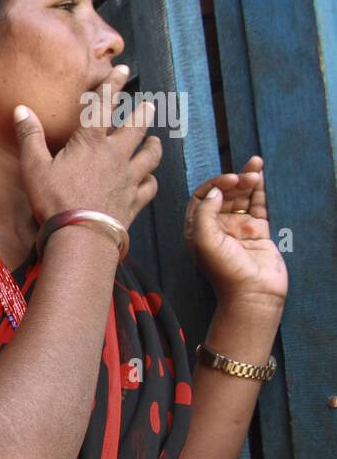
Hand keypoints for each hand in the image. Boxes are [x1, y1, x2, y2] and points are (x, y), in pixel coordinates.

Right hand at [14, 64, 161, 228]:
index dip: (114, 85)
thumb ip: (30, 136)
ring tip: (155, 141)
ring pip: (150, 155)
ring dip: (153, 146)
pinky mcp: (135, 200)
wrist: (81, 236)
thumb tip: (21, 109)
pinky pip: (150, 186)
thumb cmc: (54, 200)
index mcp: (90, 142)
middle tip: (150, 105)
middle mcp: (115, 155)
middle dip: (144, 113)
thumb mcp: (33, 167)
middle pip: (136, 127)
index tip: (124, 70)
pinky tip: (149, 179)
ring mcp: (129, 178)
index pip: (104, 106)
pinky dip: (151, 180)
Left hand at [185, 155, 287, 305]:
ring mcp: (237, 227)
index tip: (228, 180)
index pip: (201, 197)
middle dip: (233, 180)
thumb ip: (204, 212)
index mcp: (197, 228)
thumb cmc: (224, 271)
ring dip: (247, 179)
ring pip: (241, 196)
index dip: (213, 184)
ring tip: (256, 164)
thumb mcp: (204, 240)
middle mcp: (216, 226)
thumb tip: (215, 191)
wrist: (253, 294)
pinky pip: (258, 204)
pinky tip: (261, 175)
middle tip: (245, 175)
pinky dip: (259, 190)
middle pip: (223, 193)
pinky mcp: (257, 230)